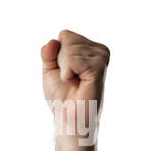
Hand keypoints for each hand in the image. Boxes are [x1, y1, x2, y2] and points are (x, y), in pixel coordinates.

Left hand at [42, 29, 109, 146]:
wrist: (68, 116)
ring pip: (69, 48)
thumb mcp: (50, 69)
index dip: (56, 55)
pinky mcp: (99, 66)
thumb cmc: (61, 96)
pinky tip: (77, 82)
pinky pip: (72, 58)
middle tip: (69, 79)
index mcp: (90, 48)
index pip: (65, 35)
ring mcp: (101, 57)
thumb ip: (49, 52)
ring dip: (64, 69)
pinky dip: (67, 72)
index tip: (65, 72)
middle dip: (59, 61)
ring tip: (74, 82)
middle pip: (67, 38)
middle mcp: (99, 50)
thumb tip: (53, 41)